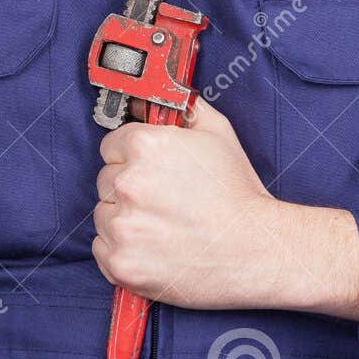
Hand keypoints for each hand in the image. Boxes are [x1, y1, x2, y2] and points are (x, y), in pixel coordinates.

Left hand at [92, 94, 358, 320]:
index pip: (111, 146)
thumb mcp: (219, 134)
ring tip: (163, 227)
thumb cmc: (238, 193)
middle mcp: (127, 183)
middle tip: (164, 201)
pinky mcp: (121, 263)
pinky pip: (102, 249)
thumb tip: (165, 95)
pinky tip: (154, 248)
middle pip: (106, 180)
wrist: (256, 251)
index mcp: (144, 146)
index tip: (151, 171)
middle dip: (129, 189)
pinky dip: (122, 250)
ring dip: (125, 220)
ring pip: (104, 215)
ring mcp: (122, 226)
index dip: (132, 157)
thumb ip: (185, 109)